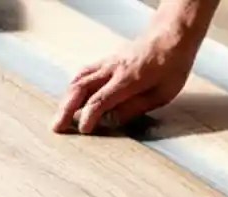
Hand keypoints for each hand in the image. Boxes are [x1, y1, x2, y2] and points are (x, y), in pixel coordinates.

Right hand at [50, 19, 198, 134]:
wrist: (171, 36)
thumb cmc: (171, 65)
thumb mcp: (162, 93)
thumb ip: (136, 107)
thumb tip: (113, 121)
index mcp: (128, 79)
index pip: (100, 99)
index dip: (89, 116)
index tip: (83, 130)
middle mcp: (113, 69)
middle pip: (81, 88)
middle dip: (66, 109)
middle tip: (56, 127)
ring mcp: (107, 63)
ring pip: (78, 79)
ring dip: (66, 99)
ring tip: (59, 115)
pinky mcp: (106, 61)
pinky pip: (84, 73)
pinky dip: (73, 87)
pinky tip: (70, 97)